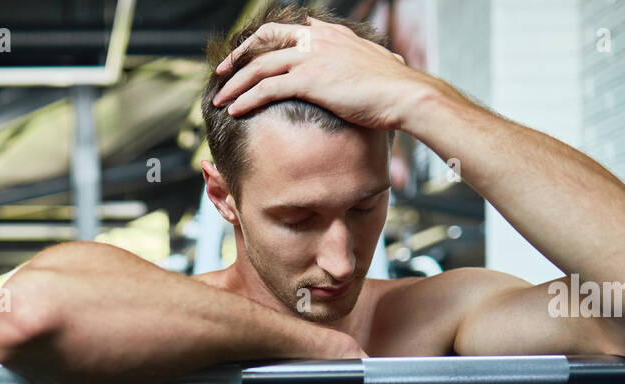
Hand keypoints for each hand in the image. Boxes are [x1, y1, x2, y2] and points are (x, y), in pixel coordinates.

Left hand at [211, 16, 423, 130]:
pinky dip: (247, 99)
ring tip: (220, 100)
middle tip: (220, 74)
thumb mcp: (374, 66)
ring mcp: (312, 58)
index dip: (261, 44)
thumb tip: (376, 66)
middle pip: (264, 42)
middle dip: (238, 58)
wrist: (404, 95)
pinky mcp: (309, 80)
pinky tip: (235, 110)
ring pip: (260, 66)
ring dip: (235, 84)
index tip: (246, 57)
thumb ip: (361, 62)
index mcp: (329, 35)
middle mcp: (316, 40)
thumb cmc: (393, 89)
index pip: (285, 31)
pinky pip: (267, 88)